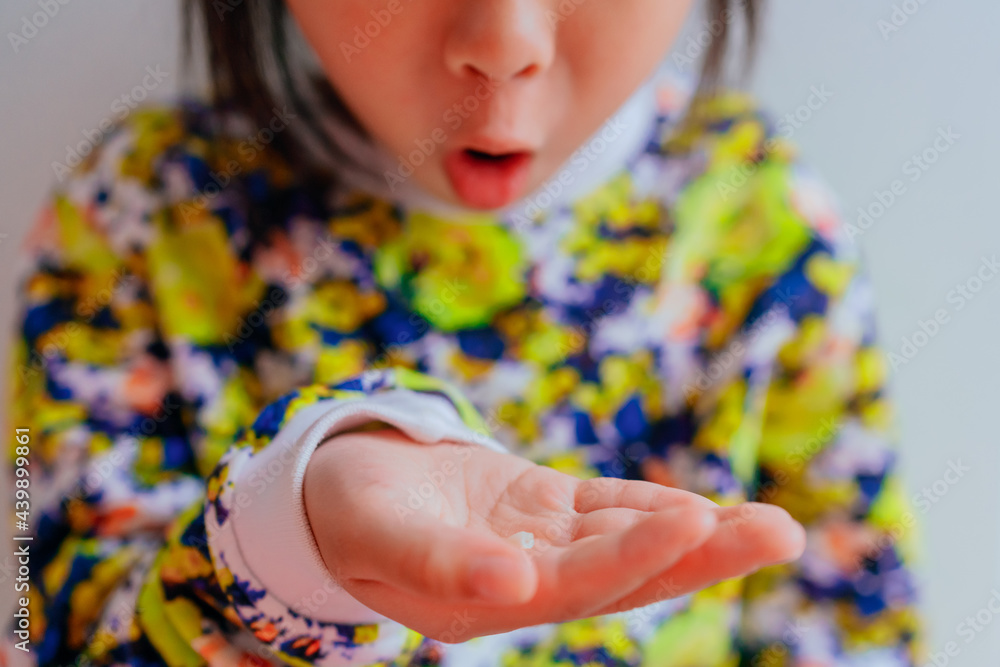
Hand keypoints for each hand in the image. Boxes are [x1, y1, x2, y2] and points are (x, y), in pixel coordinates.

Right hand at [304, 429, 804, 642]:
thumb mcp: (380, 531)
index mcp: (487, 603)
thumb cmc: (345, 510)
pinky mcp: (541, 508)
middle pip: (626, 574)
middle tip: (780, 534)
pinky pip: (605, 509)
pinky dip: (653, 506)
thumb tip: (515, 585)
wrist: (336, 489)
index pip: (576, 586)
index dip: (636, 555)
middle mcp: (525, 582)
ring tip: (772, 527)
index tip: (697, 521)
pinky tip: (706, 508)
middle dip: (702, 556)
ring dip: (697, 531)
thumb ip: (442, 562)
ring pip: (628, 540)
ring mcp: (538, 544)